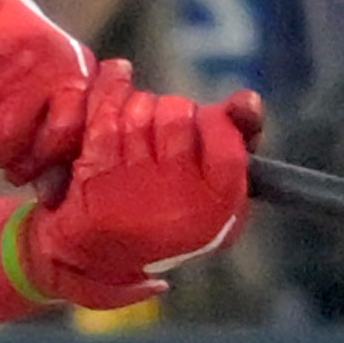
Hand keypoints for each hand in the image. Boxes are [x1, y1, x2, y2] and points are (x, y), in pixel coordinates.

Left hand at [24, 69, 254, 304]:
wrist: (101, 254)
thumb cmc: (169, 215)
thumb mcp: (216, 190)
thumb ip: (238, 142)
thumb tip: (249, 100)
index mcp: (216, 206)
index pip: (226, 135)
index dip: (213, 119)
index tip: (204, 121)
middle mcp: (176, 199)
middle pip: (178, 114)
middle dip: (170, 112)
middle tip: (164, 129)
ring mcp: (133, 188)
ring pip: (140, 111)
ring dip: (138, 107)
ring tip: (138, 126)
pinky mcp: (94, 177)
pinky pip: (105, 117)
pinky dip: (110, 95)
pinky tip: (116, 89)